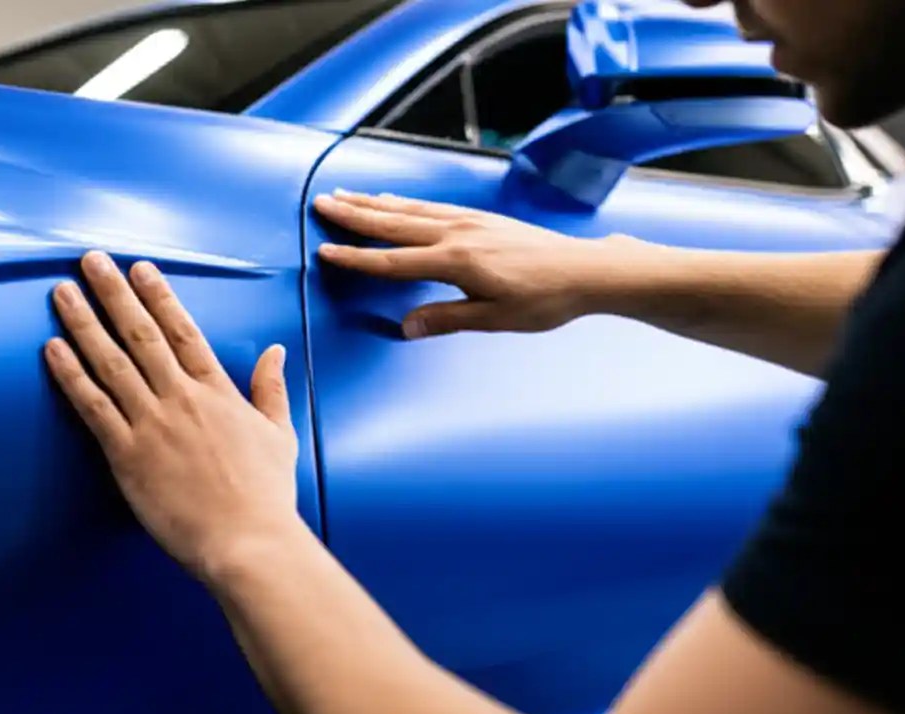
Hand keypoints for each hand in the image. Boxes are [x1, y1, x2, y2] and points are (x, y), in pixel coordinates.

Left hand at [44, 252, 302, 582]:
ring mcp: (152, 424)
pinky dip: (71, 375)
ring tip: (62, 291)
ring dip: (83, 322)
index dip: (158, 296)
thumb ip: (271, 390)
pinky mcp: (127, 456)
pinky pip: (92, 406)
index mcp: (218, 392)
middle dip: (113, 293)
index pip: (183, 331)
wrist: (248, 542)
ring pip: (110, 361)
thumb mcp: (279, 435)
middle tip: (91, 260)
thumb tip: (274, 352)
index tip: (140, 269)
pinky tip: (52, 348)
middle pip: (141, 333)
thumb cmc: (266, 496)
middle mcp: (181, 398)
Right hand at [315, 191, 661, 338]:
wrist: (584, 270)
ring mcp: (468, 221)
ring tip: (344, 195)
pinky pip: (430, 206)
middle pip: (393, 224)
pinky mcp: (479, 217)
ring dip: (373, 203)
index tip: (326, 251)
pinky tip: (391, 200)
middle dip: (353, 215)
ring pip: (409, 210)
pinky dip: (404, 203)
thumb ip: (446, 319)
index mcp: (456, 262)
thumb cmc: (544, 299)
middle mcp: (457, 234)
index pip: (393, 262)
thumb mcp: (495, 318)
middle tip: (320, 203)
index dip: (356, 259)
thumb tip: (405, 327)